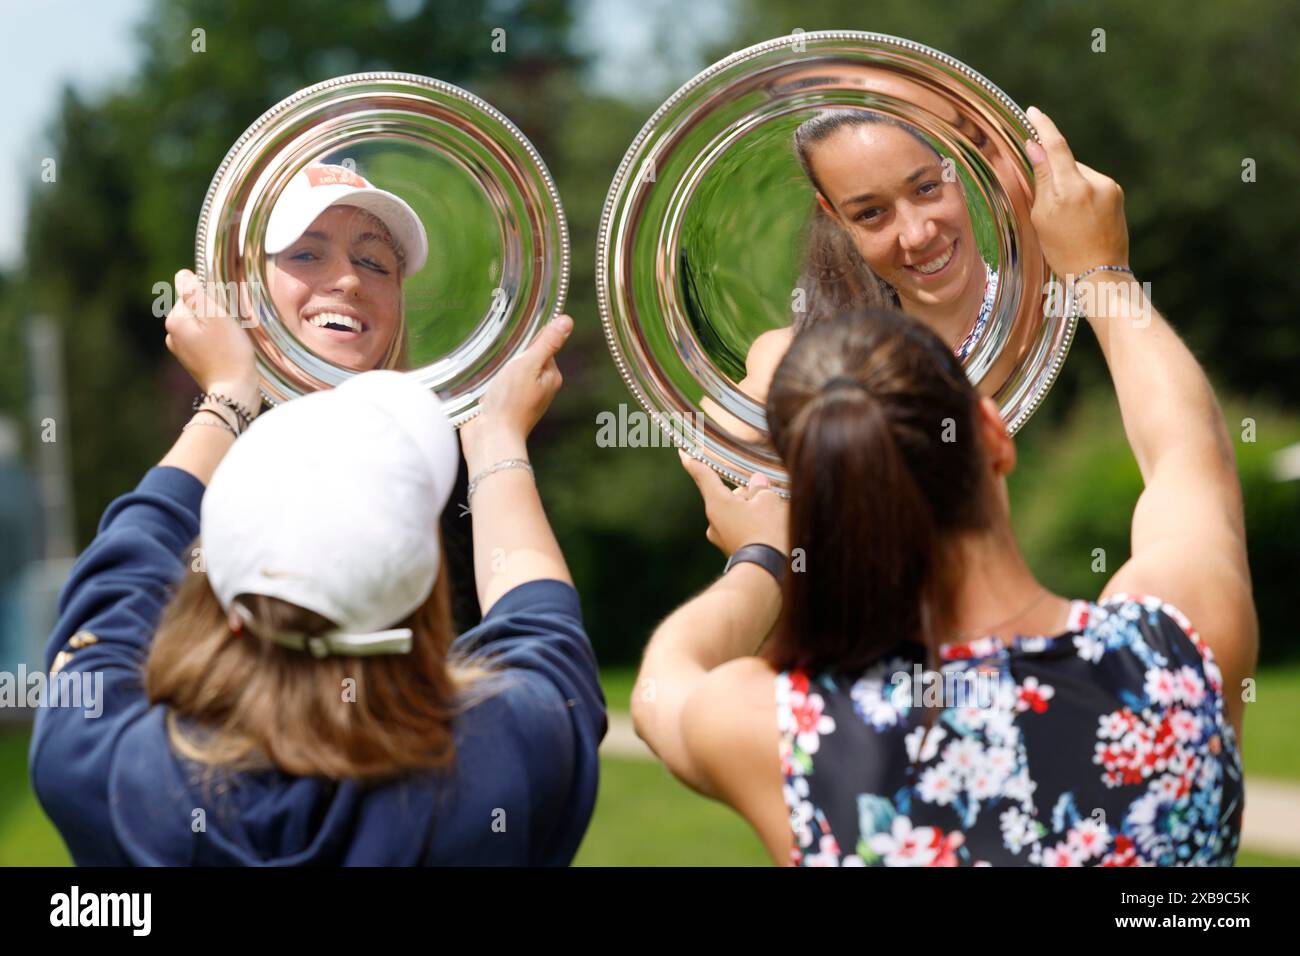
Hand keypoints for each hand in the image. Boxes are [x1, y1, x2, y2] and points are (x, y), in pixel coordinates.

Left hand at [165, 269, 258, 407]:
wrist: (234, 393)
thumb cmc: (230, 353)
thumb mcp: (216, 316)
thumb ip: (196, 293)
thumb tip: (183, 275)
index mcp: (175, 321)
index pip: (192, 293)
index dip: (212, 299)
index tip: (224, 315)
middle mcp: (172, 335)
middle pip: (196, 309)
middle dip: (214, 313)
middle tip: (230, 330)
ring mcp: (181, 350)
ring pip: (201, 325)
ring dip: (217, 328)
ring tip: (230, 342)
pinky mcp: (193, 362)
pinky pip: (204, 340)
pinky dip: (216, 342)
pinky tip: (227, 351)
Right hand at [460, 313, 571, 457]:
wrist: (491, 437)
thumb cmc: (510, 402)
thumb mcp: (529, 364)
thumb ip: (546, 343)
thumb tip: (567, 321)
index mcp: (551, 376)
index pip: (543, 345)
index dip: (526, 342)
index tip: (515, 352)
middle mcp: (541, 387)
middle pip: (526, 356)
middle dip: (511, 356)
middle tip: (502, 367)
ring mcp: (524, 397)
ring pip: (511, 370)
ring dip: (500, 369)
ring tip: (494, 379)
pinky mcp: (507, 404)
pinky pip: (500, 384)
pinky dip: (492, 382)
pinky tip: (487, 388)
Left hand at [679, 450, 788, 556]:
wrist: (768, 574)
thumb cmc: (767, 532)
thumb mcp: (769, 501)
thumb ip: (761, 488)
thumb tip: (757, 483)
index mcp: (717, 503)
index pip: (703, 475)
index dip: (694, 461)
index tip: (682, 452)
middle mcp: (714, 521)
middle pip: (729, 496)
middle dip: (748, 494)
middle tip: (769, 498)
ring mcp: (722, 539)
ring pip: (739, 514)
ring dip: (754, 511)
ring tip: (776, 520)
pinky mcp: (734, 552)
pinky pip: (744, 530)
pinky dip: (756, 527)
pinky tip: (773, 533)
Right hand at [1025, 106, 1129, 280]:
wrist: (1100, 274)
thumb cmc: (1064, 251)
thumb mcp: (1042, 217)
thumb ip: (1042, 179)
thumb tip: (1036, 147)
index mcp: (1073, 188)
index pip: (1056, 146)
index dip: (1043, 127)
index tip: (1033, 112)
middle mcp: (1095, 182)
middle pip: (1067, 163)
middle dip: (1054, 172)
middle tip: (1046, 204)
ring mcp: (1110, 188)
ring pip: (1079, 174)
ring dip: (1068, 186)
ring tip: (1066, 219)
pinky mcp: (1118, 195)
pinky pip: (1092, 184)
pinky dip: (1081, 194)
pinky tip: (1079, 218)